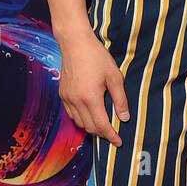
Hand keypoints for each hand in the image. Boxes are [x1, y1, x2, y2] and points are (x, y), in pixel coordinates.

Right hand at [58, 28, 128, 146]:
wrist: (75, 43)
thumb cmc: (97, 57)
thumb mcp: (114, 77)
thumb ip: (120, 99)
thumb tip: (124, 118)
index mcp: (90, 98)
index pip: (102, 126)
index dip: (111, 136)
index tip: (119, 142)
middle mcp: (76, 101)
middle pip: (89, 128)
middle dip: (102, 134)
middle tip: (113, 133)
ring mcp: (67, 98)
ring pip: (79, 123)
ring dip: (91, 127)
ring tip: (102, 125)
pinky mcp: (62, 94)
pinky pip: (71, 114)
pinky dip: (81, 119)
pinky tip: (89, 115)